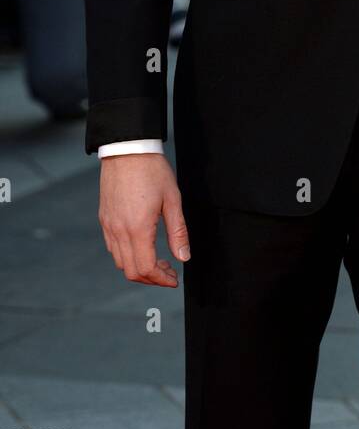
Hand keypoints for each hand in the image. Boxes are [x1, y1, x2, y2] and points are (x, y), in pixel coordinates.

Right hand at [99, 153, 189, 286]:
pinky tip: (143, 246)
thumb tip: (184, 257)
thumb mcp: (173, 199)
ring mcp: (109, 226)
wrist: (127, 149)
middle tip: (169, 272)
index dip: (161, 279)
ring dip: (139, 268)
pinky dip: (127, 256)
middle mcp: (119, 231)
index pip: (146, 268)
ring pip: (120, 262)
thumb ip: (178, 232)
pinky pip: (113, 248)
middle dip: (152, 278)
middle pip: (131, 271)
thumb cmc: (152, 170)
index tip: (174, 279)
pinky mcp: (104, 219)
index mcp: (138, 228)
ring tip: (159, 260)